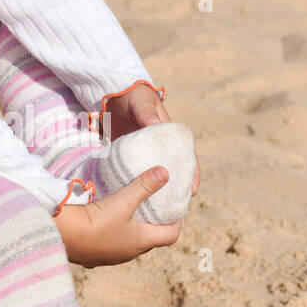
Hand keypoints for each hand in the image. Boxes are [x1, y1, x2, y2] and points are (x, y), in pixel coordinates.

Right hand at [54, 167, 180, 267]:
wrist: (62, 237)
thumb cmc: (96, 221)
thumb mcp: (123, 200)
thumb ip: (144, 185)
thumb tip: (165, 172)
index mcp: (141, 242)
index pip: (171, 236)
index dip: (176, 222)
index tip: (174, 208)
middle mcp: (129, 254)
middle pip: (150, 240)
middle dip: (154, 224)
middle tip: (152, 206)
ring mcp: (110, 257)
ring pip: (129, 244)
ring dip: (132, 230)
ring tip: (128, 211)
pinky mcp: (93, 256)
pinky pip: (108, 246)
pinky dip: (112, 235)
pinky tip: (102, 222)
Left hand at [103, 83, 199, 197]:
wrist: (113, 96)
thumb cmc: (133, 97)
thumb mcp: (141, 102)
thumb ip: (147, 112)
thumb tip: (155, 125)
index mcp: (171, 137)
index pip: (187, 158)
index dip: (193, 175)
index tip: (193, 191)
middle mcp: (162, 149)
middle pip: (173, 172)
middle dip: (176, 190)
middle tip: (175, 208)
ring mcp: (146, 155)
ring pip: (155, 177)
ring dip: (157, 192)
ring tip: (157, 210)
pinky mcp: (131, 159)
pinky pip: (137, 175)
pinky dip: (138, 186)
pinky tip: (135, 200)